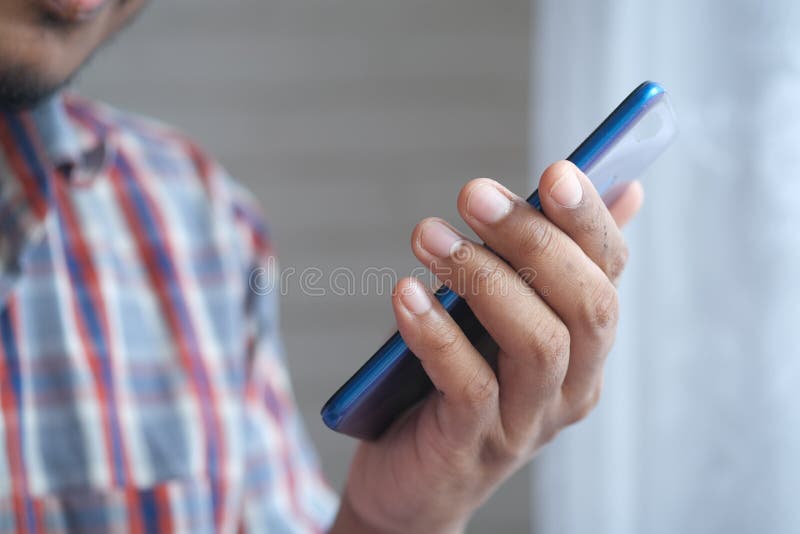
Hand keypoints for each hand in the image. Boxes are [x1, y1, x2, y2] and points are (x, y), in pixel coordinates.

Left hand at [331, 161, 643, 532]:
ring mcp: (530, 422)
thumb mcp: (503, 314)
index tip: (557, 170)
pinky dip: (436, 334)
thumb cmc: (459, 379)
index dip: (589, 221)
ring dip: (482, 278)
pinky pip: (470, 385)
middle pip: (585, 306)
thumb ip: (549, 259)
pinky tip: (405, 295)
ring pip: (538, 343)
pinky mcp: (476, 446)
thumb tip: (627, 186)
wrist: (415, 477)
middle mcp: (574, 384)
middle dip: (534, 240)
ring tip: (427, 235)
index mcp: (585, 343)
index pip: (609, 273)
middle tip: (474, 193)